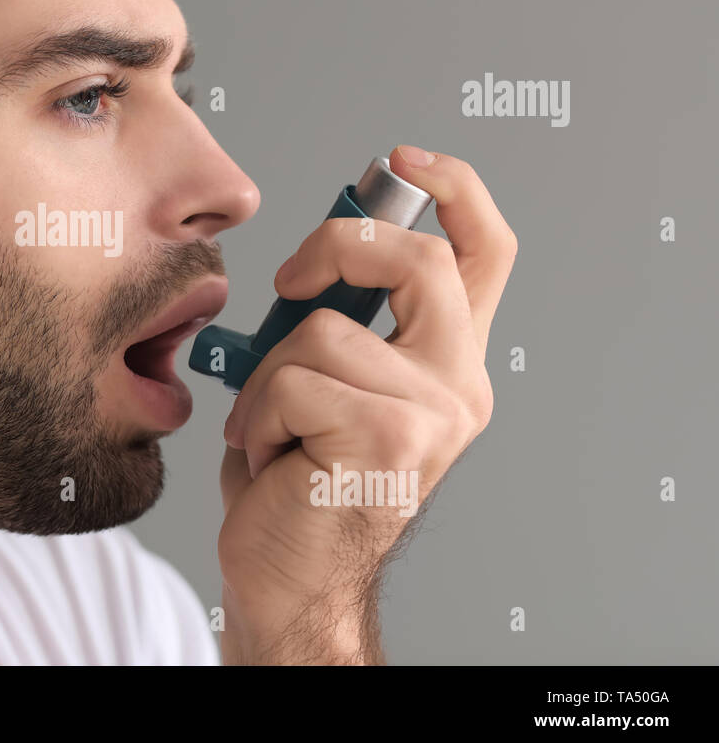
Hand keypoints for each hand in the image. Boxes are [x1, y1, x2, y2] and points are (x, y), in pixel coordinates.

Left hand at [216, 146, 516, 664]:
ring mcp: (432, 413)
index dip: (453, 189)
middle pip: (421, 259)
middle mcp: (458, 385)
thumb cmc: (298, 483)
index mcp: (448, 364)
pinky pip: (293, 380)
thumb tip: (317, 259)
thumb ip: (344, 323)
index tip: (400, 159)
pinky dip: (258, 415)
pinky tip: (270, 458)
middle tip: (289, 281)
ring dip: (269, 378)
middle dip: (335, 246)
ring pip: (323, 330)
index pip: (484, 253)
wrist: (290, 583)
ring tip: (271, 430)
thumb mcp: (328, 386)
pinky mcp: (389, 438)